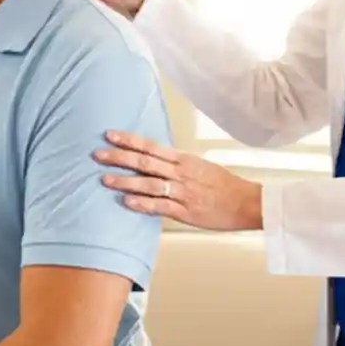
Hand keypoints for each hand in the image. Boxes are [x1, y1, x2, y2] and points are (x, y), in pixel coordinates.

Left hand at [95, 131, 262, 230]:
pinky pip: (161, 206)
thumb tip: (155, 162)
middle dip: (119, 157)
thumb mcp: (200, 167)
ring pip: (149, 183)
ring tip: (105, 179)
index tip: (110, 134)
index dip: (129, 140)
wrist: (247, 202)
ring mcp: (183, 192)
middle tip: (98, 154)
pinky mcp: (186, 211)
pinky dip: (143, 203)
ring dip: (126, 180)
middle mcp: (181, 173)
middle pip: (145, 161)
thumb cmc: (225, 186)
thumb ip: (177, 165)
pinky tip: (127, 202)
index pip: (151, 146)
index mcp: (184, 160)